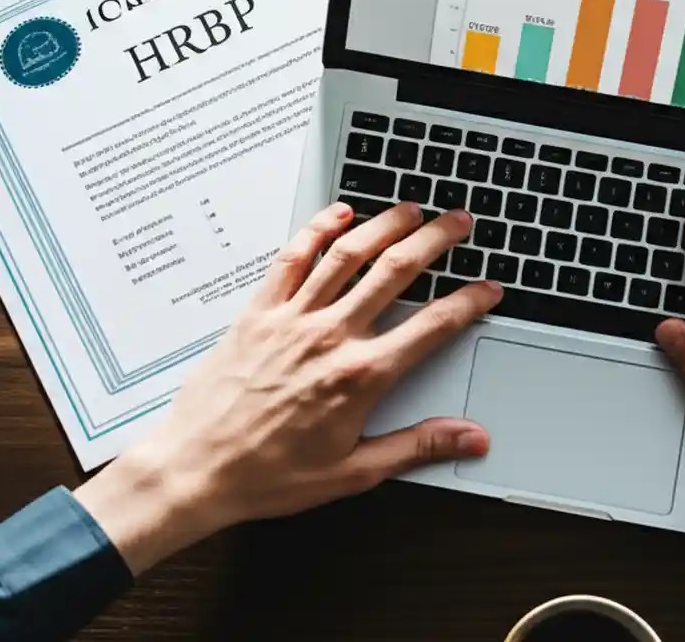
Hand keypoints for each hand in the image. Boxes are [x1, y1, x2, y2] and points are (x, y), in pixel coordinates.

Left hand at [76, 202, 501, 574]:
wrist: (197, 468)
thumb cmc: (270, 474)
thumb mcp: (355, 472)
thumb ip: (418, 446)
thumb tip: (469, 438)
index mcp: (361, 377)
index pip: (432, 325)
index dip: (469, 301)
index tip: (487, 288)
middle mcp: (330, 337)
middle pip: (395, 270)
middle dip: (436, 239)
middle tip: (458, 221)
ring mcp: (292, 319)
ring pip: (348, 254)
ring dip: (385, 224)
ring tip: (411, 209)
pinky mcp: (258, 312)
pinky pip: (292, 258)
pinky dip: (317, 229)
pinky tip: (337, 215)